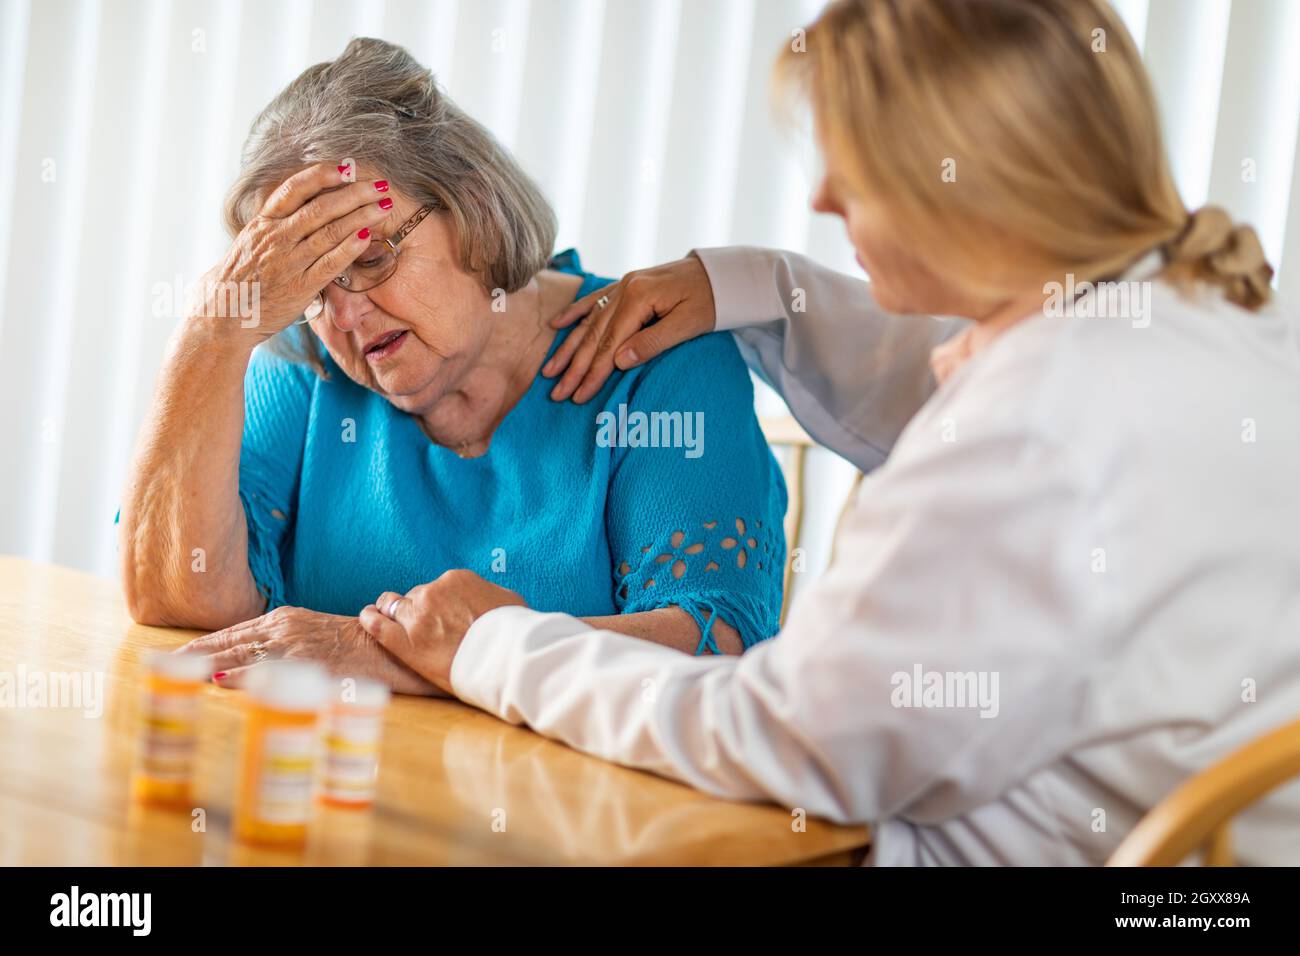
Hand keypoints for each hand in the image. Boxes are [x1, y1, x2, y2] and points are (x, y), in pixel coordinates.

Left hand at [174, 606, 442, 694]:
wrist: (390, 647)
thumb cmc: (355, 644)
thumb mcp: (314, 633)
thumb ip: (282, 642)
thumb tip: (248, 662)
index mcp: (283, 618)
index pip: (233, 630)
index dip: (203, 643)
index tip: (176, 653)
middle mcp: (283, 628)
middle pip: (228, 641)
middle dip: (194, 654)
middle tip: (162, 664)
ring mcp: (293, 646)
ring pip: (240, 654)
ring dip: (207, 666)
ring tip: (177, 674)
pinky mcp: (305, 663)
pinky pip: (266, 670)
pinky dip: (240, 676)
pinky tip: (219, 681)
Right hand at [192, 163, 392, 336]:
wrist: (223, 314)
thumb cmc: (242, 277)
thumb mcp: (254, 241)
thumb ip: (279, 223)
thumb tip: (306, 204)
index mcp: (265, 222)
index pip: (295, 189)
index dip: (323, 175)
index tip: (348, 167)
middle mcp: (276, 237)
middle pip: (320, 207)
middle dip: (354, 193)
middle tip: (381, 186)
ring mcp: (288, 261)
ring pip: (328, 232)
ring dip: (360, 217)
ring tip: (383, 206)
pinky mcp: (300, 286)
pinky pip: (329, 264)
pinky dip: (349, 249)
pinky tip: (367, 237)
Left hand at [360, 570, 527, 694]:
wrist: (506, 660)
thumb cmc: (513, 633)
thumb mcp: (507, 601)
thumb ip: (487, 595)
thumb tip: (487, 599)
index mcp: (456, 580)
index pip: (439, 586)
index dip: (440, 602)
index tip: (443, 614)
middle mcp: (433, 593)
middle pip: (416, 596)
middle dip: (420, 609)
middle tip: (428, 627)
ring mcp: (416, 617)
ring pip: (394, 606)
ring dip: (394, 612)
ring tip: (389, 618)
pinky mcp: (404, 643)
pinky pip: (376, 625)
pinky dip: (369, 619)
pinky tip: (367, 617)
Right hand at [542, 254, 717, 402]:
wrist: (721, 273)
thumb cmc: (710, 301)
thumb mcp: (688, 325)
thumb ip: (653, 342)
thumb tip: (618, 362)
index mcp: (639, 298)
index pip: (609, 344)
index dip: (592, 372)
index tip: (579, 396)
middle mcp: (625, 289)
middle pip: (594, 335)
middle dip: (574, 367)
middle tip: (556, 393)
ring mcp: (623, 285)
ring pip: (589, 321)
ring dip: (568, 347)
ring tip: (549, 370)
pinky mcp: (626, 286)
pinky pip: (594, 301)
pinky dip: (574, 314)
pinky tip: (556, 326)